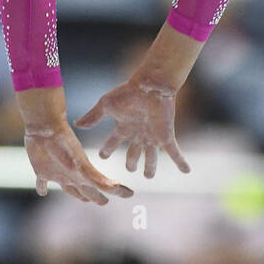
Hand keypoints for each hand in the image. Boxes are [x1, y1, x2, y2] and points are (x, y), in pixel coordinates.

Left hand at [24, 116, 132, 205]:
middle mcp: (73, 175)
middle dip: (96, 197)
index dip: (116, 192)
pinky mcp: (42, 170)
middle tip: (104, 202)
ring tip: (82, 199)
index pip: (103, 187)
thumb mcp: (82, 163)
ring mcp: (58, 173)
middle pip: (87, 191)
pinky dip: (42, 187)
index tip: (129, 194)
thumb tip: (115, 186)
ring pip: (69, 188)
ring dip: (76, 194)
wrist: (45, 128)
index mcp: (84, 174)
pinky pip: (42, 183)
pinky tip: (42, 191)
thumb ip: (97, 179)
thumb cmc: (63, 142)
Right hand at [75, 77, 190, 178]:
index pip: (113, 142)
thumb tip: (76, 125)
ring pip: (151, 157)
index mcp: (123, 126)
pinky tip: (187, 171)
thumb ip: (92, 117)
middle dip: (131, 162)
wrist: (150, 87)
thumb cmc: (127, 93)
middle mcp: (137, 133)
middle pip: (133, 153)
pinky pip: (174, 153)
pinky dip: (181, 162)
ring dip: (150, 167)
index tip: (102, 157)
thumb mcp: (105, 106)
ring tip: (148, 176)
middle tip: (129, 170)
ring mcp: (152, 137)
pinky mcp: (165, 137)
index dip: (107, 150)